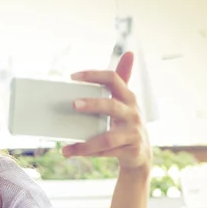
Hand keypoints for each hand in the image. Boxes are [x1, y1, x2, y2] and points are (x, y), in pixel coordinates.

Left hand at [61, 52, 151, 172]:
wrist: (141, 154)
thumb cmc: (127, 122)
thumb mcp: (126, 102)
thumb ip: (122, 79)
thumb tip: (129, 53)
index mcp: (128, 98)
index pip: (114, 79)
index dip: (94, 75)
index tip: (73, 76)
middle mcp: (132, 114)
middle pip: (112, 106)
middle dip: (93, 105)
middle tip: (73, 104)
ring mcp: (133, 133)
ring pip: (107, 138)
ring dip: (86, 143)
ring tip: (65, 146)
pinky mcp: (131, 150)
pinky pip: (106, 153)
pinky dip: (87, 153)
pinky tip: (70, 151)